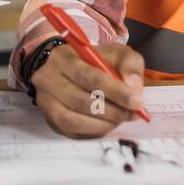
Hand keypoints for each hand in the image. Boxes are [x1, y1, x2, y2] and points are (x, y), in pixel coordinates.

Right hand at [31, 42, 145, 138]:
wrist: (69, 66)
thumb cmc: (94, 60)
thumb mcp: (116, 52)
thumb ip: (129, 64)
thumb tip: (134, 87)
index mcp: (64, 59)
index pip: (89, 77)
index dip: (115, 91)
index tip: (137, 101)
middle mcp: (48, 80)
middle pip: (79, 101)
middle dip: (112, 111)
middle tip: (133, 114)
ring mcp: (46, 102)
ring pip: (72, 120)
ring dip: (102, 124)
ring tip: (121, 119)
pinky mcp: (50, 120)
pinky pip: (71, 132)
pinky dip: (94, 131)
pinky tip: (108, 124)